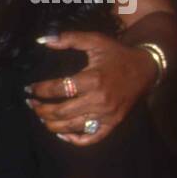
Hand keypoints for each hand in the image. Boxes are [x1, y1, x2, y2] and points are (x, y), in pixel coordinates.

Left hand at [26, 32, 154, 144]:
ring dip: (51, 124)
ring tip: (41, 117)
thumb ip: (69, 38)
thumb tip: (42, 39)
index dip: (40, 90)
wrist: (146, 68)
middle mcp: (99, 100)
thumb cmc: (117, 55)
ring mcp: (106, 115)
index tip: (29, 89)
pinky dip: (73, 139)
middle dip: (41, 109)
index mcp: (93, 79)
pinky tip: (61, 133)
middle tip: (31, 104)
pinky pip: (90, 138)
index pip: (59, 89)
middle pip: (61, 112)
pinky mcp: (112, 124)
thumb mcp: (95, 41)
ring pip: (71, 127)